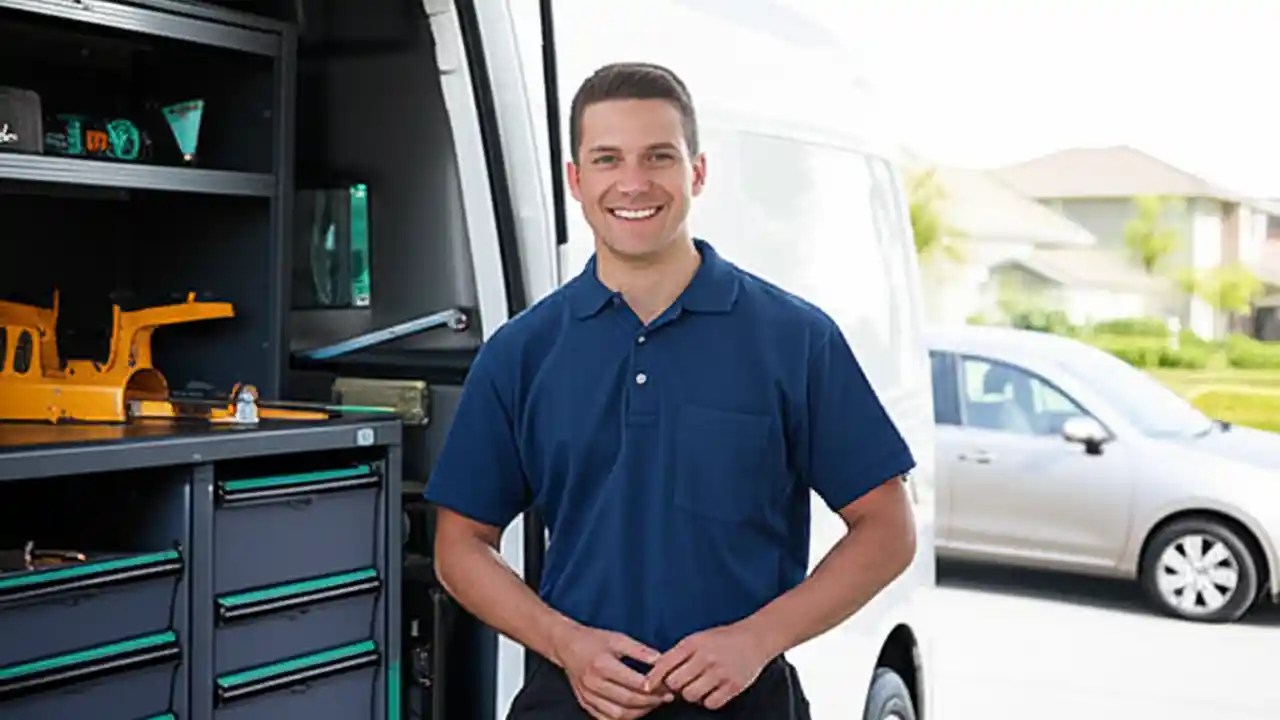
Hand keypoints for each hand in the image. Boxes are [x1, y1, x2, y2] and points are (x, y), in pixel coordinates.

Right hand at [551, 623, 674, 718]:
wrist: (566, 646)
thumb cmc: (594, 640)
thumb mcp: (618, 638)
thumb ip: (640, 650)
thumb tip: (662, 661)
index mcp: (602, 664)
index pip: (634, 683)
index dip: (655, 687)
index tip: (668, 686)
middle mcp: (593, 684)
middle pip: (628, 701)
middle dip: (652, 701)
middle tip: (666, 697)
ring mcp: (588, 697)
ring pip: (619, 715)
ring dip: (641, 712)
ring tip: (654, 703)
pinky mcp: (585, 705)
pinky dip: (625, 718)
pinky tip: (636, 709)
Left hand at [643, 623, 771, 710]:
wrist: (756, 638)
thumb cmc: (723, 638)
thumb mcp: (698, 638)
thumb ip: (679, 654)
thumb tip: (656, 672)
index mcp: (694, 642)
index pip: (666, 663)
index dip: (653, 677)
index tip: (647, 686)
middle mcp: (706, 657)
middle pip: (675, 683)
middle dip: (675, 686)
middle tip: (682, 682)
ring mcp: (721, 672)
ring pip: (691, 695)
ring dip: (691, 694)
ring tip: (698, 685)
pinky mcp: (734, 685)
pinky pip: (710, 703)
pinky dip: (708, 701)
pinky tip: (712, 691)